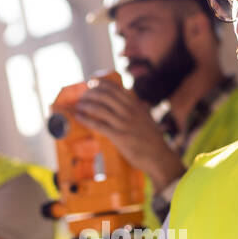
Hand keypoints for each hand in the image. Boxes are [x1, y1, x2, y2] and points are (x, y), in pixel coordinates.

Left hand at [73, 77, 184, 192]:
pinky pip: (98, 125)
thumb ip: (141, 110)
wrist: (159, 156)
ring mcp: (124, 123)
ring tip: (78, 106)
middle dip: (90, 93)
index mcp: (136, 105)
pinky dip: (86, 119)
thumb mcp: (148, 119)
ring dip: (86, 105)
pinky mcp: (119, 136)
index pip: (116, 88)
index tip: (91, 81)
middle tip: (82, 96)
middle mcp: (129, 111)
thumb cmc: (153, 140)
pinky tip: (78, 117)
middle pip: (105, 96)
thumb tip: (139, 103)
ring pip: (100, 109)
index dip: (101, 83)